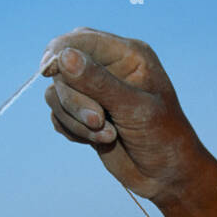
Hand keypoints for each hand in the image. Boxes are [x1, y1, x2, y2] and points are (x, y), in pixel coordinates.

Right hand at [41, 27, 215, 208]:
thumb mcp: (135, 108)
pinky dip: (73, 131)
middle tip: (99, 121)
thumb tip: (63, 57)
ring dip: (76, 120)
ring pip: (56, 96)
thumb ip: (99, 83)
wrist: (168, 176)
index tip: (48, 71)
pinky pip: (58, 116)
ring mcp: (93, 93)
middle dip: (74, 100)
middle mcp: (108, 69)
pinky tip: (99, 142)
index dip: (60, 52)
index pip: (81, 39)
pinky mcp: (84, 116)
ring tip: (108, 136)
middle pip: (62, 69)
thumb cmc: (163, 138)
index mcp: (127, 55)